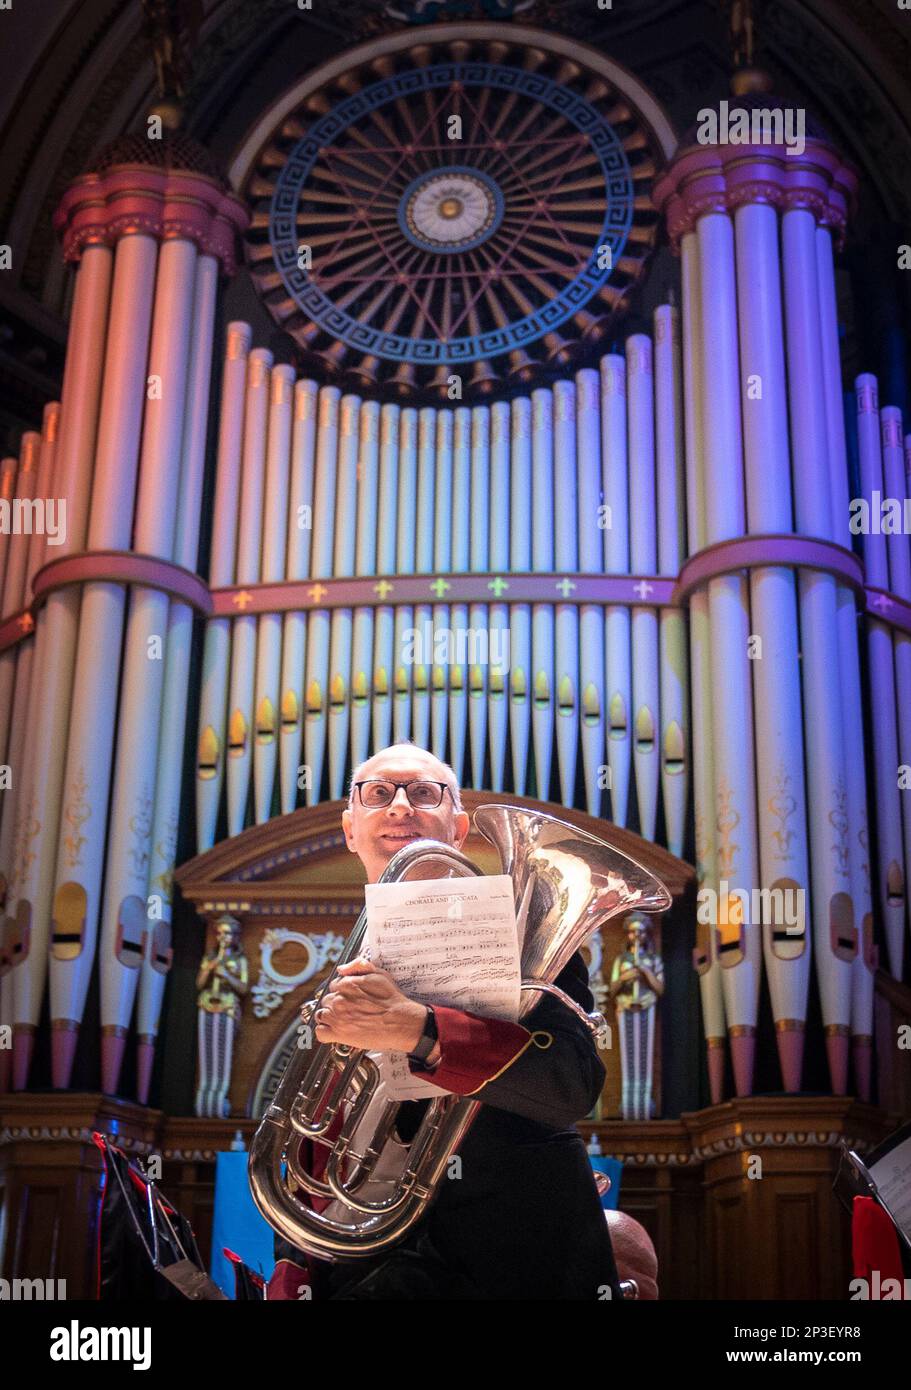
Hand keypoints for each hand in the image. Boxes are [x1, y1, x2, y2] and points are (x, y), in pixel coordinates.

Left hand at [311, 958, 427, 1053]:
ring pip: (321, 1015)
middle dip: (335, 1004)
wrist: (400, 1022)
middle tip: (348, 1010)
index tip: (349, 998)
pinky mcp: (338, 1034)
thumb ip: (358, 966)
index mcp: (347, 984)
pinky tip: (335, 1031)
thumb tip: (342, 969)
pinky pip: (320, 1032)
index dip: (342, 992)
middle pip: (327, 1000)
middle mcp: (339, 1000)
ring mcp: (337, 1017)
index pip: (334, 986)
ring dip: (329, 1017)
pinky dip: (325, 1032)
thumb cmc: (392, 1000)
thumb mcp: (379, 974)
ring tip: (342, 1021)